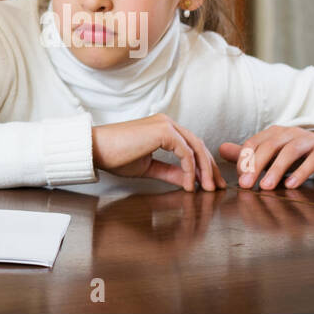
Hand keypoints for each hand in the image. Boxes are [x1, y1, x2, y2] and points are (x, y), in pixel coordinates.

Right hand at [91, 114, 225, 191]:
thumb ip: (170, 171)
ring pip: (196, 147)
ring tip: (206, 190)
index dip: (204, 165)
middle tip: (217, 188)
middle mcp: (167, 122)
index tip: (210, 184)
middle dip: (210, 168)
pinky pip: (185, 152)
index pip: (192, 145)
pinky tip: (188, 185)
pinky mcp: (163, 131)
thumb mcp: (149, 167)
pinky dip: (190, 170)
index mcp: (163, 128)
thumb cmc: (115, 156)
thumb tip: (188, 180)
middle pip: (199, 145)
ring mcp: (166, 124)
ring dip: (204, 170)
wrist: (97, 149)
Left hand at [218, 127, 313, 189]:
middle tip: (246, 185)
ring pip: (289, 152)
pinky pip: (312, 160)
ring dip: (276, 170)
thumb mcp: (272, 152)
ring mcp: (307, 140)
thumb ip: (249, 153)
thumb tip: (220, 149)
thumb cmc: (294, 152)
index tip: (239, 178)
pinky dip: (301, 172)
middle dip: (255, 166)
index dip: (244, 159)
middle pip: (269, 147)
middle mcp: (289, 133)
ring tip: (266, 187)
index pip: (253, 143)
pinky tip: (291, 185)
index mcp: (273, 132)